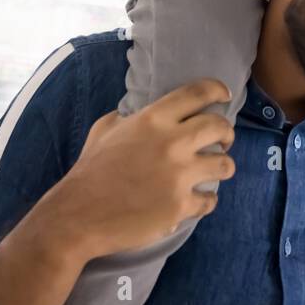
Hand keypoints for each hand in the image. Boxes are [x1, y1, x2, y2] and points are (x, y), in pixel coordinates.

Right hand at [45, 78, 237, 261]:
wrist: (78, 215)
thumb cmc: (89, 171)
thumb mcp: (105, 130)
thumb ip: (129, 116)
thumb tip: (142, 110)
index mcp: (153, 119)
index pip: (198, 93)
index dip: (218, 89)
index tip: (225, 95)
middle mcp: (171, 143)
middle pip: (219, 126)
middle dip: (226, 132)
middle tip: (223, 140)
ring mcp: (178, 176)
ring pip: (225, 164)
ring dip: (224, 166)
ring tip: (216, 170)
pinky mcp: (180, 206)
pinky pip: (210, 200)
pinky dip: (207, 200)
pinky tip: (200, 200)